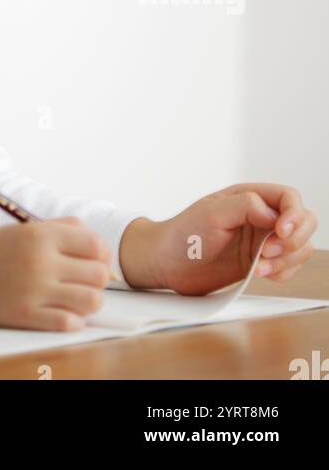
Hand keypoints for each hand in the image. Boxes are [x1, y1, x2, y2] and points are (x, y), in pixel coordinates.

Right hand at [0, 217, 115, 328]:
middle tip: (81, 281)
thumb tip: (98, 244)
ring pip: (92, 300)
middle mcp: (41, 261)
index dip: (100, 254)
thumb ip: (60, 229)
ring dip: (87, 300)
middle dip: (96, 278)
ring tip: (72, 298)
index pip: (95, 244)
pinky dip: (72, 320)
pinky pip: (70, 323)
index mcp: (40, 235)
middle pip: (99, 273)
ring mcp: (34, 291)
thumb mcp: (21, 228)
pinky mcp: (26, 317)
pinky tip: (60, 312)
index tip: (92, 260)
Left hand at [145, 183, 316, 295]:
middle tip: (269, 252)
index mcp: (249, 197)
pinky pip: (289, 267)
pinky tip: (260, 274)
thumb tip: (274, 215)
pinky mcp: (261, 263)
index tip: (280, 232)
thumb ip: (245, 206)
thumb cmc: (183, 233)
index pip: (289, 198)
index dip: (294, 214)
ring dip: (288, 260)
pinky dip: (283, 273)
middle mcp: (260, 216)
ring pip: (300, 246)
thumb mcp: (211, 213)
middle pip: (303, 221)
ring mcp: (262, 241)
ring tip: (260, 268)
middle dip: (295, 239)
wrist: (167, 263)